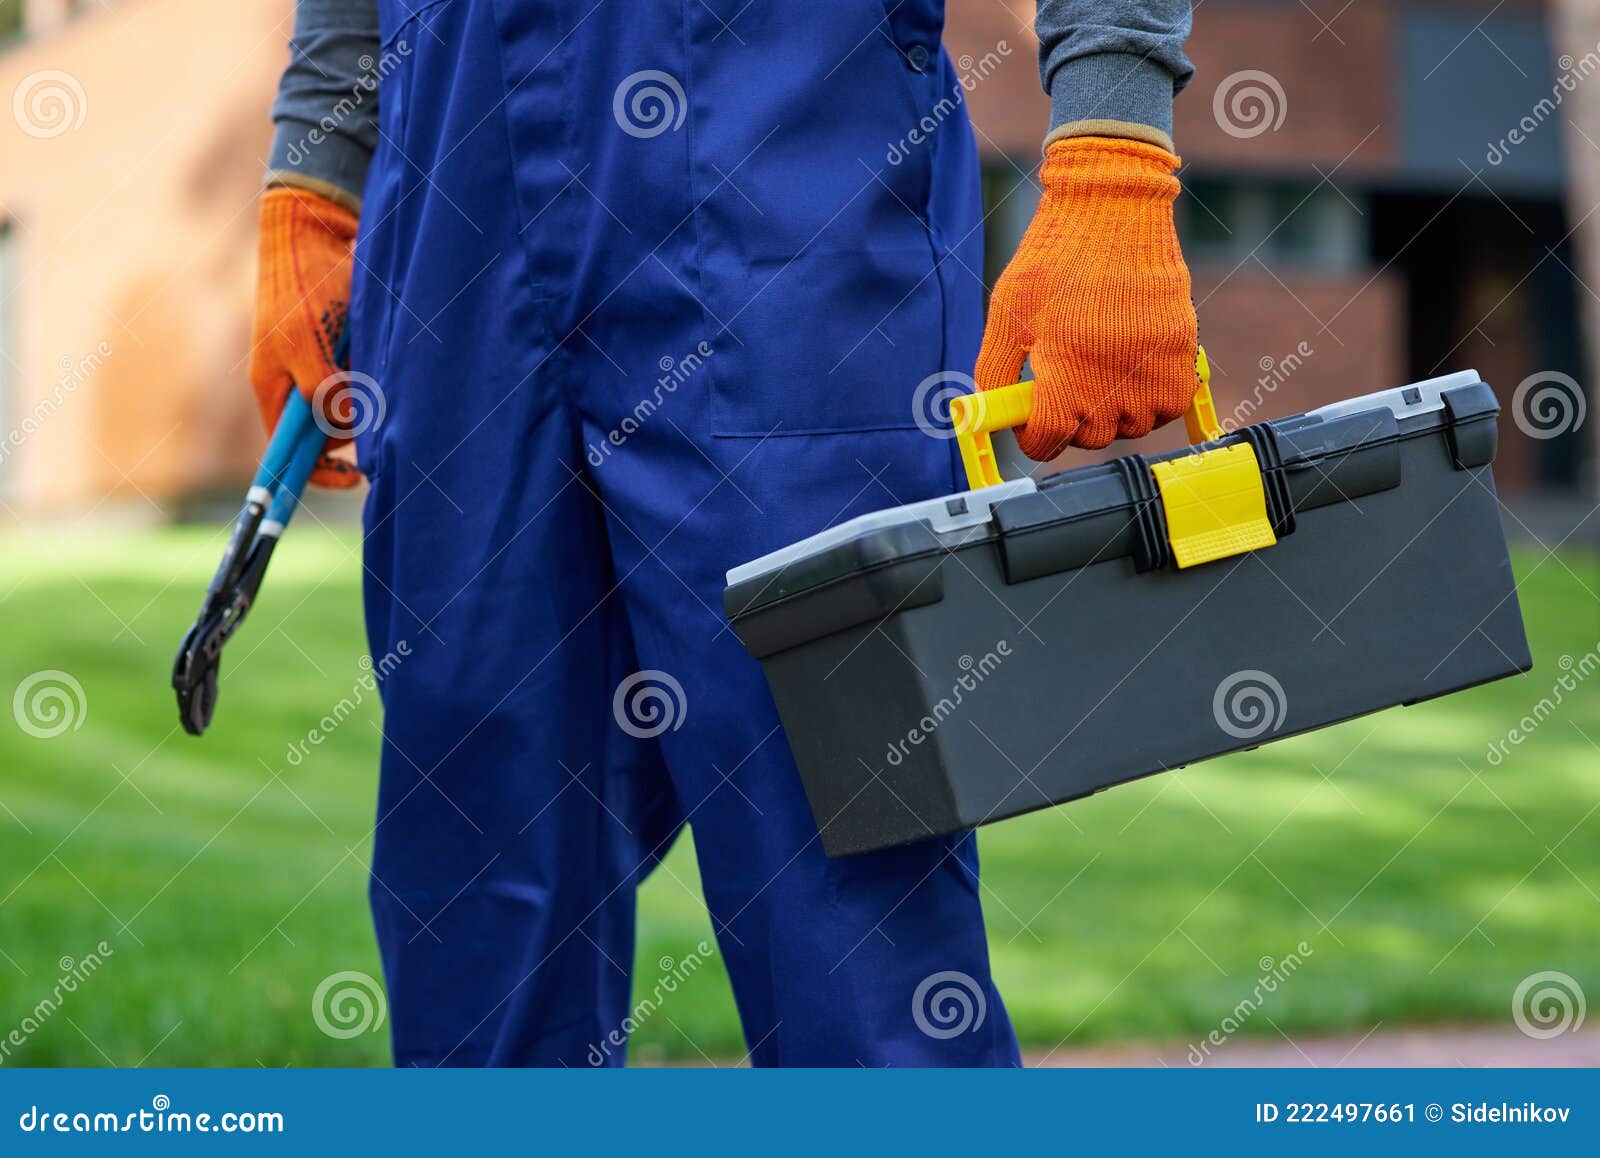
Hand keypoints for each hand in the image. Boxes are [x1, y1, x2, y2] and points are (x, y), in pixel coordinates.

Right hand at [248, 185, 362, 488]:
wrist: (315, 227)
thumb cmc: (302, 285)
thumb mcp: (307, 344)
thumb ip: (323, 391)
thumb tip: (346, 428)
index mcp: (275, 392)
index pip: (291, 453)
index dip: (319, 475)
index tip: (355, 480)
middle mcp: (297, 385)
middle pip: (331, 431)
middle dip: (356, 423)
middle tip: (373, 393)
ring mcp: (322, 367)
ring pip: (356, 405)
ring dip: (372, 392)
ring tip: (370, 352)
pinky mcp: (347, 349)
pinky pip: (369, 376)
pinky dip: (380, 369)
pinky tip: (378, 343)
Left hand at [975, 137, 1198, 459]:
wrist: (1112, 208)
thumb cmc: (1052, 259)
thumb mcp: (1006, 314)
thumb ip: (995, 371)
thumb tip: (997, 415)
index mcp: (1064, 372)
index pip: (1049, 440)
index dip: (1034, 438)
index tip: (1032, 425)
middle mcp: (1112, 378)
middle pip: (1093, 438)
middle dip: (1073, 424)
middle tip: (1065, 391)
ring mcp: (1152, 366)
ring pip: (1134, 425)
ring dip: (1115, 415)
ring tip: (1099, 380)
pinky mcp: (1182, 349)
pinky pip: (1171, 403)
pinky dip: (1153, 401)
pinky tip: (1132, 377)